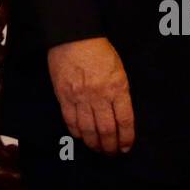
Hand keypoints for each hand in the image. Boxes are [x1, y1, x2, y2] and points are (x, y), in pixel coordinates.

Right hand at [47, 36, 134, 154]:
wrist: (74, 36)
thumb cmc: (100, 51)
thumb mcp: (119, 70)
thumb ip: (119, 93)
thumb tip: (119, 116)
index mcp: (118, 88)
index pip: (124, 121)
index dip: (126, 138)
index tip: (125, 147)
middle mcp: (100, 96)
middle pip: (106, 130)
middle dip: (110, 146)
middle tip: (111, 153)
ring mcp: (80, 97)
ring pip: (88, 130)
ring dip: (94, 143)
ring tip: (97, 149)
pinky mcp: (64, 96)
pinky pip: (70, 121)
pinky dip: (77, 132)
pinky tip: (81, 136)